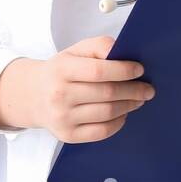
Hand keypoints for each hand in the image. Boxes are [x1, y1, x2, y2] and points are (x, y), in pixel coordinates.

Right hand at [0, 35, 155, 141]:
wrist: (32, 96)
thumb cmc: (60, 71)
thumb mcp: (74, 51)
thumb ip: (98, 46)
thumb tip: (121, 52)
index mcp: (61, 69)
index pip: (98, 71)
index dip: (123, 71)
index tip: (139, 70)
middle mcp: (59, 95)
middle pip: (106, 94)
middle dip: (133, 90)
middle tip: (147, 88)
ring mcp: (63, 117)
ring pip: (107, 113)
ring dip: (129, 105)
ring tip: (139, 99)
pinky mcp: (68, 135)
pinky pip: (102, 131)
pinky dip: (118, 122)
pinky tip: (123, 113)